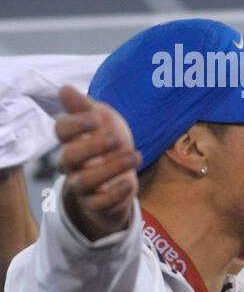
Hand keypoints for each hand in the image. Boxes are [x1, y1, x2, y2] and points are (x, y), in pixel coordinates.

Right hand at [54, 86, 138, 240]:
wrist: (119, 181)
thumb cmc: (108, 146)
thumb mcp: (102, 123)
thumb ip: (84, 107)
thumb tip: (64, 88)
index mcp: (72, 140)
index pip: (61, 131)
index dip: (76, 124)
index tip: (97, 118)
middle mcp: (72, 163)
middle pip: (68, 157)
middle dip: (91, 147)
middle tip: (116, 139)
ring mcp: (82, 185)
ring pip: (84, 181)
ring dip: (110, 168)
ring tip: (134, 156)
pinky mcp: (96, 204)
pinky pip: (98, 203)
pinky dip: (114, 194)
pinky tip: (129, 182)